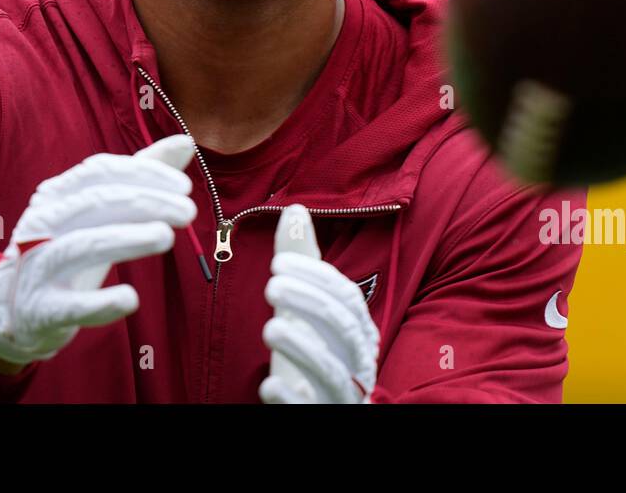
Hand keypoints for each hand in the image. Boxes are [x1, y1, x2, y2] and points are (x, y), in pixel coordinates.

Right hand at [0, 134, 197, 366]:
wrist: (16, 310)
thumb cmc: (70, 248)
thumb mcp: (101, 212)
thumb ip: (141, 176)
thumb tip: (185, 141)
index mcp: (56, 195)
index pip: (100, 171)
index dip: (144, 174)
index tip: (184, 187)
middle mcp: (41, 224)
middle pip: (96, 203)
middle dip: (146, 202)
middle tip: (188, 211)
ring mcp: (36, 267)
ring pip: (82, 246)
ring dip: (127, 238)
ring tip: (166, 237)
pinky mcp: (40, 310)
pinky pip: (70, 305)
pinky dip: (100, 303)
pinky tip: (130, 299)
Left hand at [259, 204, 379, 403]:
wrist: (321, 407)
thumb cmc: (315, 352)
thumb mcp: (306, 308)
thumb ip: (303, 263)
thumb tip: (296, 210)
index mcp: (357, 330)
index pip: (345, 296)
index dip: (315, 276)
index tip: (277, 262)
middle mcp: (357, 360)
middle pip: (343, 327)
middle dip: (309, 303)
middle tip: (271, 286)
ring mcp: (344, 392)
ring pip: (333, 370)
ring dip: (302, 347)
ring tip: (270, 329)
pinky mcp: (325, 414)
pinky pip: (312, 408)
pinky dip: (291, 398)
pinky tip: (268, 386)